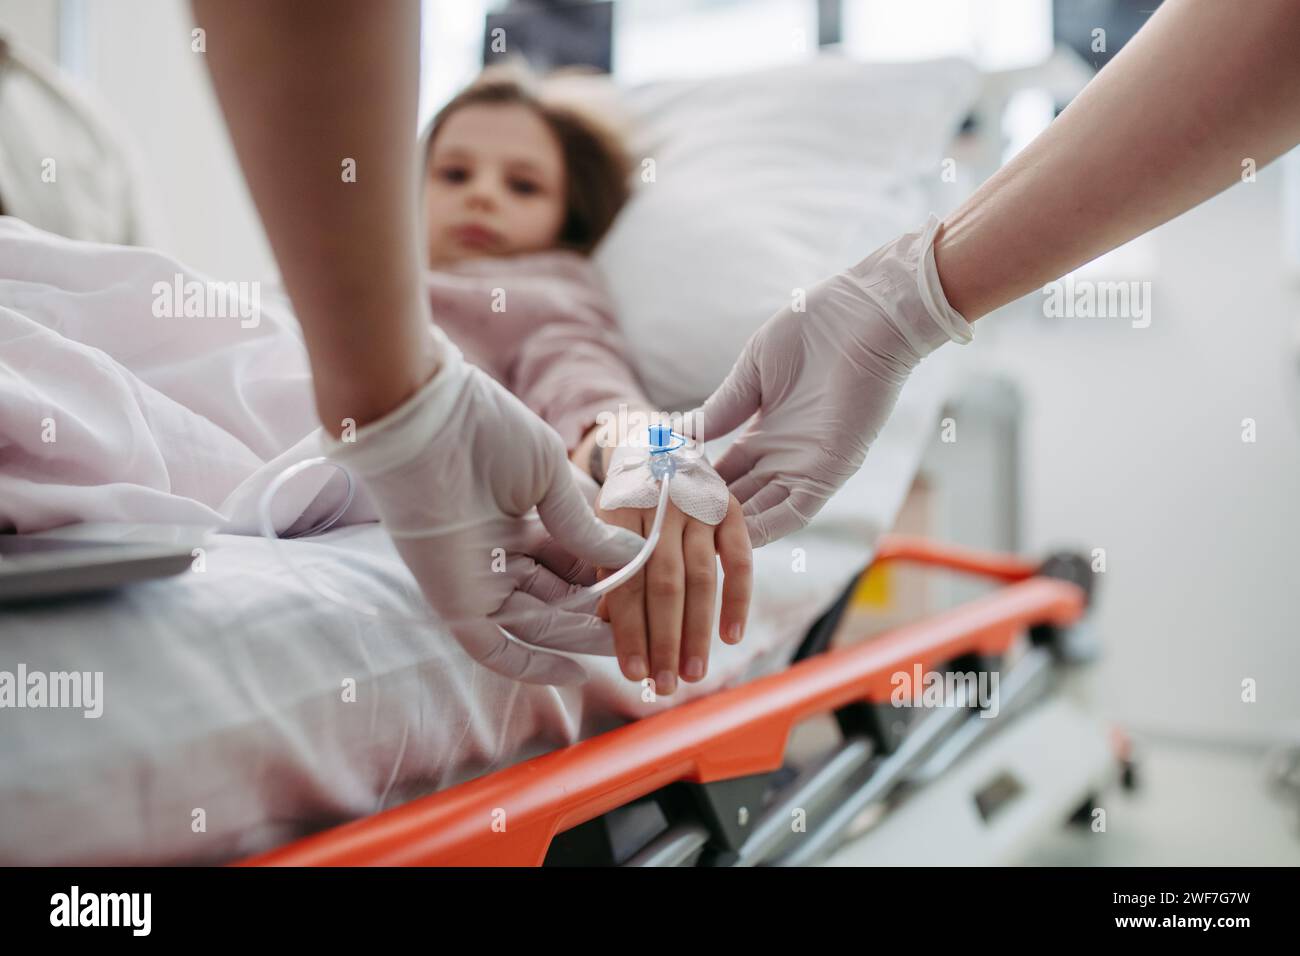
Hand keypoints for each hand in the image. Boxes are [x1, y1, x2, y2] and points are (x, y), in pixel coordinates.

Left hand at [324, 331, 642, 685]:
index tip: (650, 585)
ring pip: (537, 623)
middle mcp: (499, 552)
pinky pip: (495, 648)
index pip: (572, 559)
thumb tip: (634, 554)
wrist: (425, 422)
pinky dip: (533, 665)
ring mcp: (477, 579)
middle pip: (558, 596)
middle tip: (648, 631)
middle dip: (602, 614)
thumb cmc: (484, 431)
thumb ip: (584, 524)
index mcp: (519, 517)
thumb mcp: (551, 475)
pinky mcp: (456, 603)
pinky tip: (576, 674)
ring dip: (580, 640)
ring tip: (629, 651)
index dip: (609, 575)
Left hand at [595, 493, 751, 694]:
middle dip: (665, 640)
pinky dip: (738, 600)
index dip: (630, 629)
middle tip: (664, 685)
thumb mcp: (603, 523)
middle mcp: (664, 507)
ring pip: (702, 579)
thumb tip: (609, 626)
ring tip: (692, 673)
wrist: (657, 441)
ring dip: (697, 632)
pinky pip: (740, 560)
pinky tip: (730, 636)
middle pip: (666, 584)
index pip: (627, 580)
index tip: (633, 671)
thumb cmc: (627, 497)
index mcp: (622, 509)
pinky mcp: (731, 509)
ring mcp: (701, 507)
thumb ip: (609, 569)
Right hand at [689, 216, 972, 547]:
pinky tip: (737, 540)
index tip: (662, 499)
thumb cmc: (814, 330)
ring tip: (694, 545)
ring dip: (731, 528)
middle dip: (708, 515)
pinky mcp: (830, 470)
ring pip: (762, 511)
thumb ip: (721, 408)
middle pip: (738, 498)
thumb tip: (680, 436)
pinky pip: (796, 511)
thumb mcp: (752, 372)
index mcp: (765, 432)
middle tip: (671, 532)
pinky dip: (768, 527)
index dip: (695, 487)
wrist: (863, 314)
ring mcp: (806, 465)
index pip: (724, 473)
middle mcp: (783, 455)